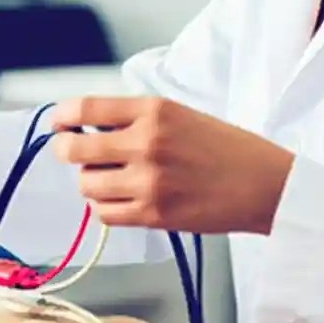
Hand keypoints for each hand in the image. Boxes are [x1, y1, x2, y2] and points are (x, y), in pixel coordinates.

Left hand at [50, 96, 294, 234]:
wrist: (266, 184)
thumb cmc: (225, 147)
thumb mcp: (179, 114)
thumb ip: (134, 119)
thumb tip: (87, 127)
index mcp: (153, 110)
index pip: (86, 108)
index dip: (62, 116)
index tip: (57, 123)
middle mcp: (146, 143)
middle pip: (73, 149)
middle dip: (65, 151)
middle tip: (71, 152)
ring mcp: (148, 181)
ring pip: (86, 185)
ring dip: (91, 182)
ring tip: (109, 179)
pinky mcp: (154, 214)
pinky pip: (105, 214)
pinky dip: (105, 208)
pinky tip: (121, 199)